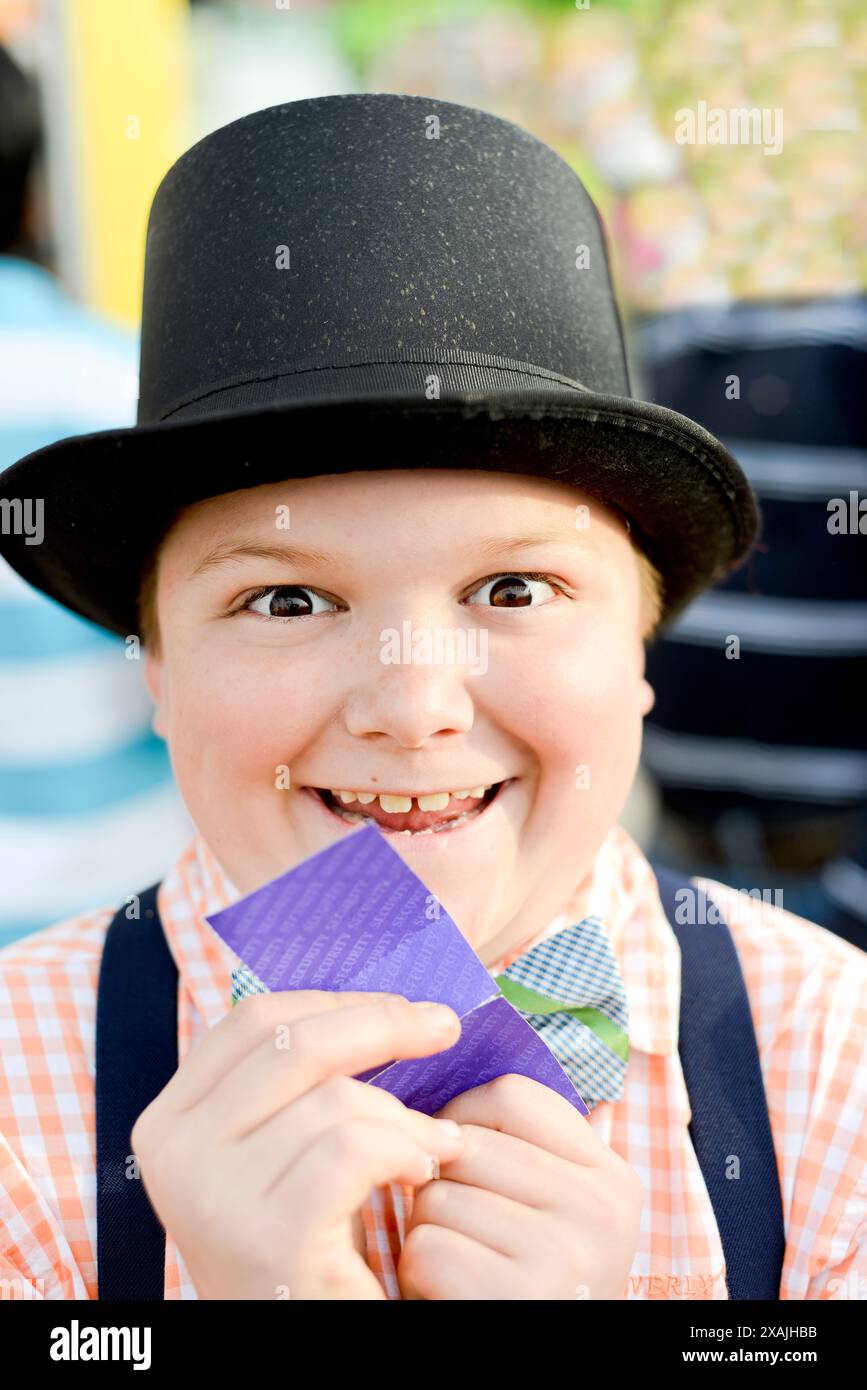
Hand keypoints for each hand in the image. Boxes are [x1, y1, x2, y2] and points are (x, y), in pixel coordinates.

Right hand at [130, 990, 464, 1299]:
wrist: (306, 1341)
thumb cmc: (309, 1243)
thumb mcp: (276, 1153)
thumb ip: (295, 1084)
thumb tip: (381, 997)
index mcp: (169, 1121)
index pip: (251, 1021)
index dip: (333, 1001)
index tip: (397, 1004)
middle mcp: (175, 1156)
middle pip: (294, 1044)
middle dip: (383, 1025)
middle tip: (444, 1028)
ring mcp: (215, 1198)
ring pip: (335, 1099)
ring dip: (405, 1117)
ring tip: (433, 1147)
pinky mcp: (271, 1238)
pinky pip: (357, 1149)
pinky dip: (406, 1151)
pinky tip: (421, 1176)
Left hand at [397, 1073, 643, 1299]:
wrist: (553, 1366)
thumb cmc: (530, 1282)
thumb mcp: (556, 1209)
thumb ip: (522, 1148)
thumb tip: (441, 1050)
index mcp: (612, 1178)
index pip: (512, 1093)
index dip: (463, 1115)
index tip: (456, 1151)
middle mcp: (599, 1211)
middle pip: (465, 1144)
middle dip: (441, 1182)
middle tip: (462, 1229)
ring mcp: (564, 1256)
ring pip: (437, 1196)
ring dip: (424, 1232)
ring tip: (459, 1264)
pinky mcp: (518, 1298)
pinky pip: (425, 1250)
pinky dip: (417, 1274)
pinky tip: (446, 1294)